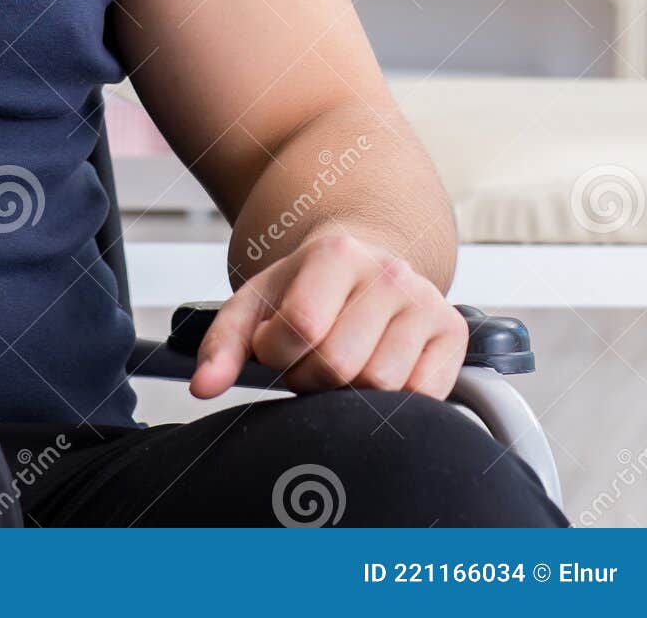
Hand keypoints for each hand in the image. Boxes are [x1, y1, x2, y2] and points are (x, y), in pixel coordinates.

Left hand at [189, 225, 468, 400]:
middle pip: (341, 363)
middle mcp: (388, 273)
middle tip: (307, 363)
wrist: (364, 264)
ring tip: (340, 365)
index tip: (275, 346)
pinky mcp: (453, 335)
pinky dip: (392, 401)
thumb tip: (202, 386)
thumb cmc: (307, 290)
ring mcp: (426, 303)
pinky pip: (424, 396)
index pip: (302, 325)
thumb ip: (222, 343)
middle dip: (310, 377)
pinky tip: (374, 373)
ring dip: (349, 393)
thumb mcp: (257, 302)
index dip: (278, 352)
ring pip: (382, 385)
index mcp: (335, 254)